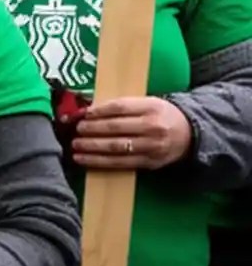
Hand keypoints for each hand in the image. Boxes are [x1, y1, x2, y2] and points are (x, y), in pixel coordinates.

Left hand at [72, 96, 192, 169]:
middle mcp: (152, 127)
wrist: (190, 134)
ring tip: (75, 145)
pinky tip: (84, 159)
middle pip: (116, 128)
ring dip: (92, 147)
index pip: (119, 107)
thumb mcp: (147, 103)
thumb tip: (88, 109)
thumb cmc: (161, 115)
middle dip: (92, 129)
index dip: (98, 111)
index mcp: (151, 107)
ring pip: (116, 147)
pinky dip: (99, 161)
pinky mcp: (149, 163)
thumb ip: (122, 106)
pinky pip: (120, 163)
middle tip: (76, 129)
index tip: (82, 113)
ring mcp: (151, 147)